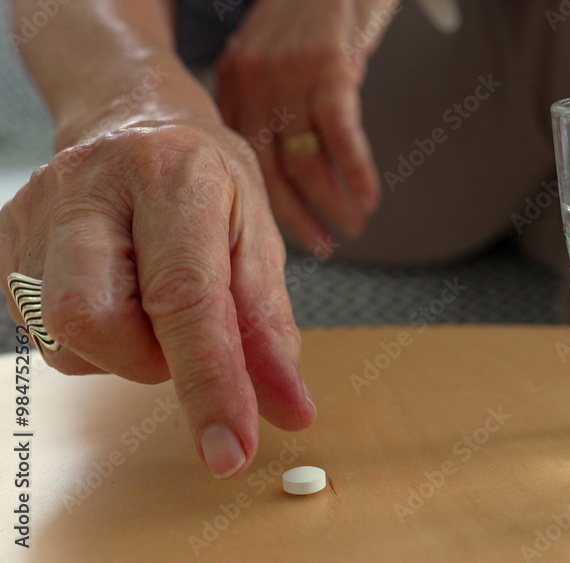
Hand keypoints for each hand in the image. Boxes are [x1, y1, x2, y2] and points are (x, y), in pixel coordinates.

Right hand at [0, 120, 315, 477]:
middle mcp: (90, 188)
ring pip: (64, 340)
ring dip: (123, 350)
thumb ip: (270, 325)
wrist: (130, 116)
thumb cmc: (205, 176)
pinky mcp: (3, 240)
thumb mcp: (257, 233)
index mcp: (173, 176)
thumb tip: (290, 411)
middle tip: (181, 335)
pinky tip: (117, 295)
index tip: (231, 451)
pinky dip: (94, 340)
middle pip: (93, 321)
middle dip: (147, 360)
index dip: (210, 383)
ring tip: (150, 300)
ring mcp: (33, 213)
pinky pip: (42, 334)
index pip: (185, 298)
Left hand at [216, 0, 397, 246]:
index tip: (294, 239)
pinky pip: (341, 135)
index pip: (247, 165)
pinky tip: (371, 197)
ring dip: (335, 201)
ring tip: (355, 224)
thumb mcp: (270, 54)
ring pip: (307, 159)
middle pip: (271, 172)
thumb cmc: (309, 10)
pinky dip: (358, 172)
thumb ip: (269, 100)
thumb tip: (287, 160)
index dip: (272, 209)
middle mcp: (255, 85)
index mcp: (235, 86)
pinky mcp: (329, 67)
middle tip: (324, 247)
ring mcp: (291, 76)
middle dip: (300, 218)